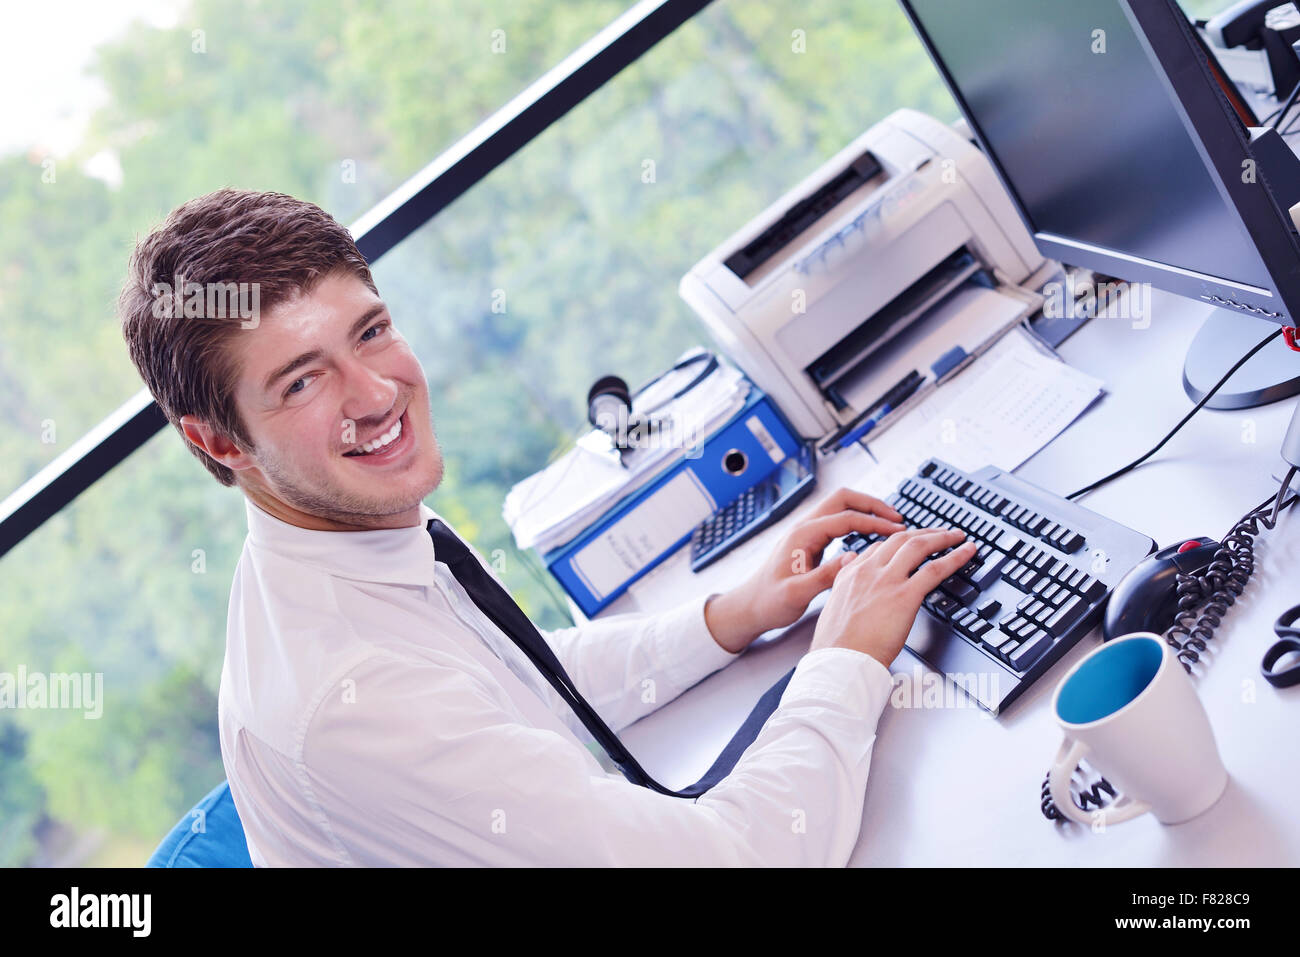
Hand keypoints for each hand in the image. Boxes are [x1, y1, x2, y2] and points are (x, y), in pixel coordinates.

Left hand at [704, 487, 906, 652]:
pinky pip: (838, 523)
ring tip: (890, 523)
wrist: (749, 607)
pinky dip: (858, 524)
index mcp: (802, 535)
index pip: (845, 518)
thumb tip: (852, 558)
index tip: (896, 528)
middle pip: (843, 500)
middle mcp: (804, 528)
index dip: (874, 521)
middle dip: (872, 505)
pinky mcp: (809, 543)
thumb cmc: (768, 601)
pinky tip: (871, 535)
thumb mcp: (796, 594)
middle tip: (897, 517)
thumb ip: (824, 576)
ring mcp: (807, 534)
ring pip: (841, 509)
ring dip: (866, 511)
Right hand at [809, 527, 976, 667]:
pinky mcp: (905, 595)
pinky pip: (935, 569)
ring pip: (918, 546)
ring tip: (956, 535)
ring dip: (941, 537)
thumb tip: (849, 571)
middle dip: (923, 532)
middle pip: (899, 539)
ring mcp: (887, 581)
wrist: (841, 661)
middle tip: (939, 532)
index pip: (877, 547)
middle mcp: (868, 571)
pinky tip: (967, 552)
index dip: (898, 541)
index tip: (910, 541)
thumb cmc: (837, 645)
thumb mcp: (832, 606)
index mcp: (850, 574)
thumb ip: (842, 584)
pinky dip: (955, 557)